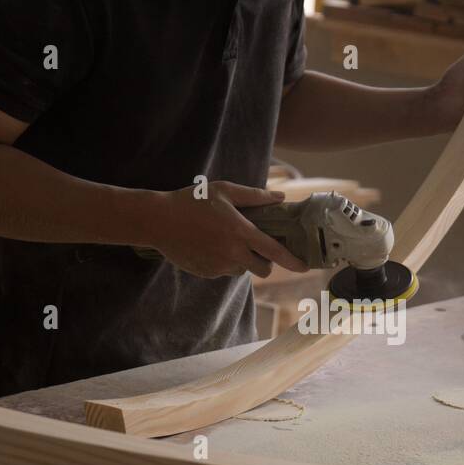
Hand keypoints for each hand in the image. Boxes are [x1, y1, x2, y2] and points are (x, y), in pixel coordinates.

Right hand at [151, 181, 309, 278]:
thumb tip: (279, 198)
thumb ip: (254, 196)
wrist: (158, 221)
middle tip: (255, 246)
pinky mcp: (207, 273)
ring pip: (242, 270)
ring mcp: (219, 266)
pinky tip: (209, 246)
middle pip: (262, 269)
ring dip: (242, 260)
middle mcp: (233, 253)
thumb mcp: (224, 191)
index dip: (292, 261)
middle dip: (264, 261)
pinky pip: (224, 271)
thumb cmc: (192, 201)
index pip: (275, 252)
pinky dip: (223, 262)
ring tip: (224, 240)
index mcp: (241, 233)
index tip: (305, 267)